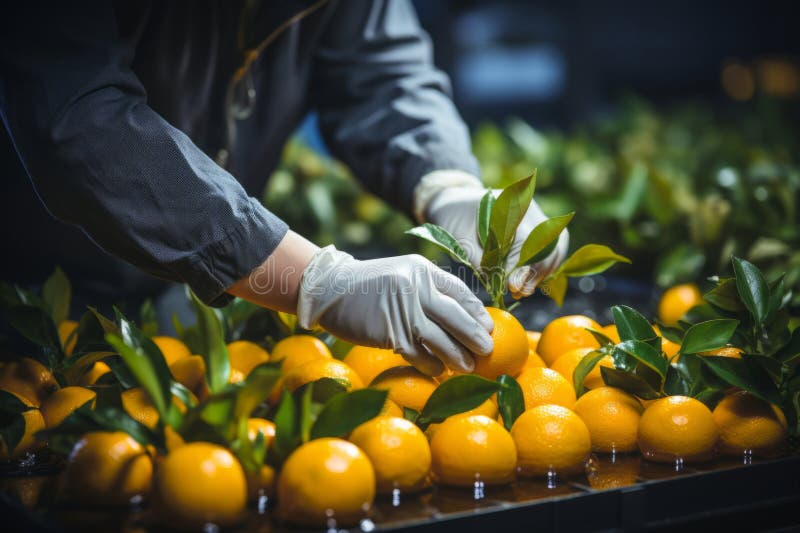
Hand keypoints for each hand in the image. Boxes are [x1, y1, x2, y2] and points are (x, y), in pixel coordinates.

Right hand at [296, 246, 493, 375]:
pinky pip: (419, 354)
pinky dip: (432, 365)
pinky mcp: (390, 333)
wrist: (328, 288)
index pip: (460, 291)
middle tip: (489, 350)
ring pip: (441, 339)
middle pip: (457, 317)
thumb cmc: (368, 286)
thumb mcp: (401, 276)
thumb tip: (460, 318)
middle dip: (476, 336)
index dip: (477, 311)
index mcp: (422, 270)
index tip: (488, 326)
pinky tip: (439, 371)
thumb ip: (427, 291)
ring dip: (458, 357)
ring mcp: (403, 311)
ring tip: (469, 366)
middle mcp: (416, 288)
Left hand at [422, 178, 567, 298]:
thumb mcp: (460, 238)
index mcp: (507, 204)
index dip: (522, 267)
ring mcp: (536, 215)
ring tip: (521, 290)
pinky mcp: (539, 225)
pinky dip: (546, 266)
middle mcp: (528, 207)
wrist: (455, 203)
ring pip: (554, 247)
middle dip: (534, 273)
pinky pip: (554, 247)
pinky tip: (528, 280)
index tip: (513, 288)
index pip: (526, 239)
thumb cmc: (454, 219)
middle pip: (546, 244)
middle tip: (517, 293)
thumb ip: (478, 258)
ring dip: (541, 272)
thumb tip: (497, 282)